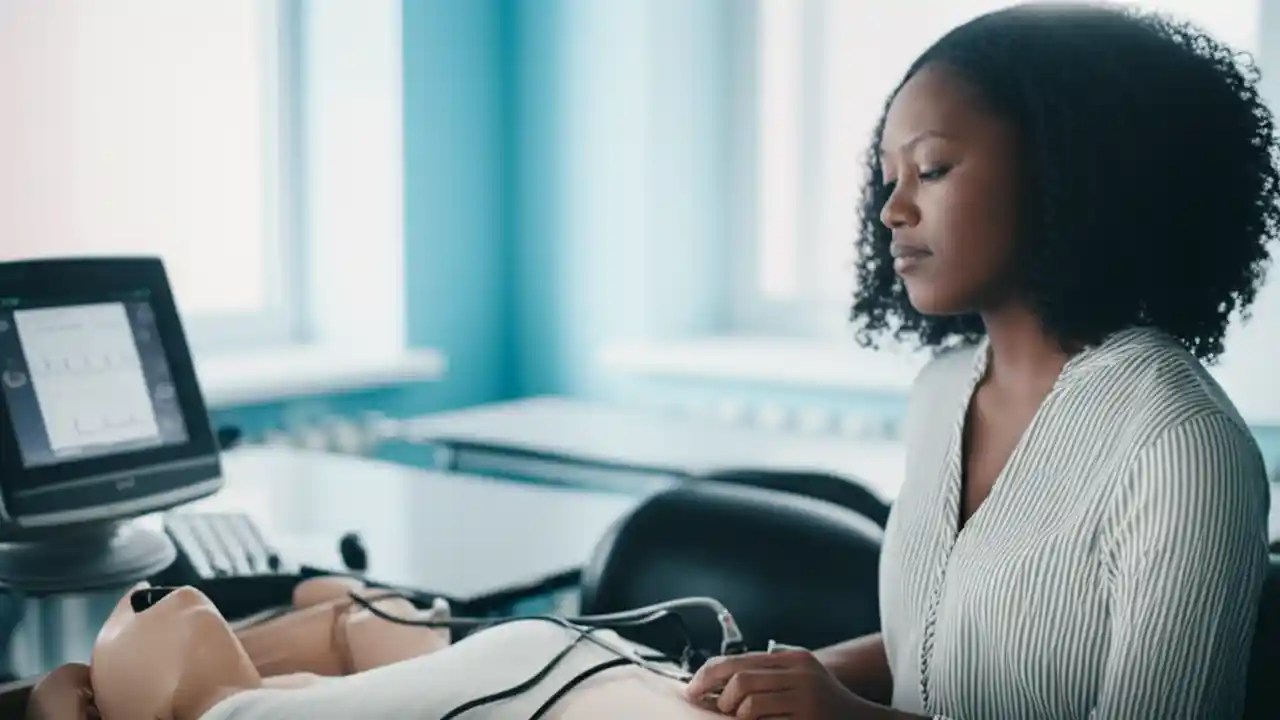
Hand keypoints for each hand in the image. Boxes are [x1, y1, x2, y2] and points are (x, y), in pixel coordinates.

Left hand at [683, 647, 888, 718]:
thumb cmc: (824, 703)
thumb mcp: (799, 679)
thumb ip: (767, 675)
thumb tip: (716, 683)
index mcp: (793, 658)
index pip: (738, 659)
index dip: (708, 674)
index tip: (693, 689)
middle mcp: (800, 673)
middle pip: (740, 680)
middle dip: (719, 698)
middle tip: (715, 708)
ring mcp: (806, 698)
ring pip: (749, 704)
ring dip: (736, 716)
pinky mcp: (807, 719)